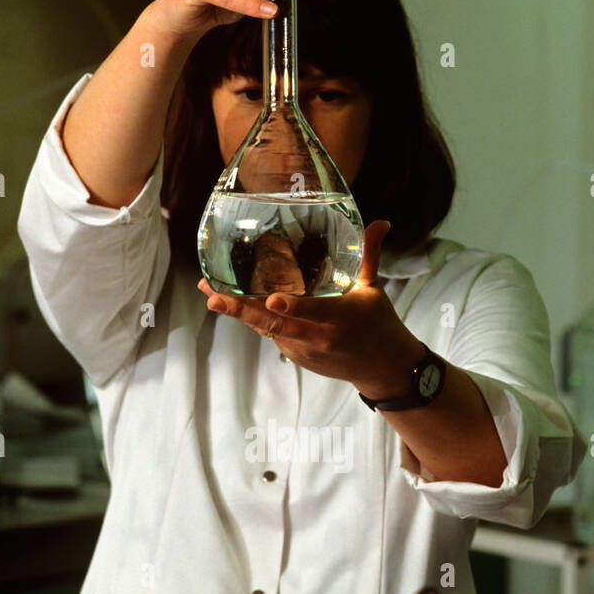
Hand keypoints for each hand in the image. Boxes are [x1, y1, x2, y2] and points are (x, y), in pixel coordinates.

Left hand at [197, 220, 426, 395]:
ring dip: (237, 312)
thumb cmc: (379, 325)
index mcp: (339, 318)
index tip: (271, 300)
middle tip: (214, 298)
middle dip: (242, 311)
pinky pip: (270, 332)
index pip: (312, 312)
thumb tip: (382, 222)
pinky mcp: (294, 356)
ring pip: (265, 328)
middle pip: (274, 325)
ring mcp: (302, 349)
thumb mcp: (373, 290)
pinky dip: (251, 318)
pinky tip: (229, 300)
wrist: (382, 371)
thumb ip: (369, 254)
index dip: (292, 307)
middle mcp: (316, 337)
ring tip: (210, 294)